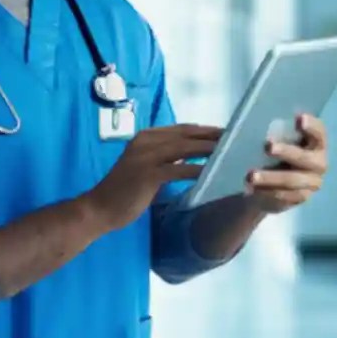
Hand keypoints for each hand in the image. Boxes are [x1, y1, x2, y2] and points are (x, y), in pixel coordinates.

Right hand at [82, 124, 221, 232]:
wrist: (99, 208)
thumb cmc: (125, 191)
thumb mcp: (146, 168)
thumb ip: (166, 159)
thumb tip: (193, 156)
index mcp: (146, 137)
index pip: (182, 129)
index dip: (206, 130)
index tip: (227, 133)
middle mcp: (145, 141)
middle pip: (187, 135)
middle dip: (213, 137)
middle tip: (237, 140)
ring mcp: (145, 156)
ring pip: (185, 148)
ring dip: (210, 150)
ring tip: (231, 153)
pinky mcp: (147, 174)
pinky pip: (179, 169)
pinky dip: (198, 170)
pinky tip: (213, 174)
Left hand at [244, 113, 328, 213]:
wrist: (269, 183)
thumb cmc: (270, 152)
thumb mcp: (272, 139)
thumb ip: (271, 131)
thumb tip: (250, 120)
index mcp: (316, 142)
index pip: (319, 132)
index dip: (311, 125)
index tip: (298, 118)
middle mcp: (319, 162)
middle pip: (304, 157)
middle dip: (286, 151)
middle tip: (267, 146)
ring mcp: (311, 183)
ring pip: (291, 180)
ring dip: (270, 177)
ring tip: (250, 176)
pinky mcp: (300, 199)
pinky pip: (284, 197)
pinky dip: (267, 192)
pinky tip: (252, 190)